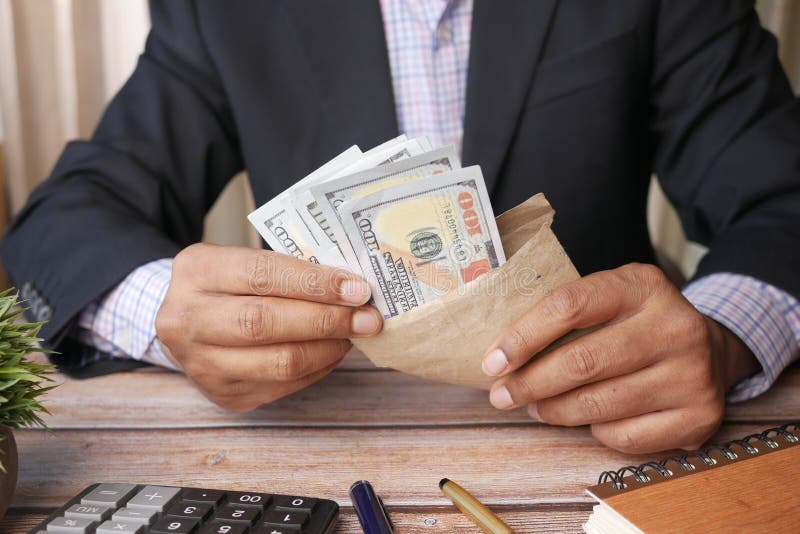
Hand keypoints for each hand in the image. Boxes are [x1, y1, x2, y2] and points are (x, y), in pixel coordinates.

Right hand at [155, 243, 382, 410]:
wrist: (186, 322)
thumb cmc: (231, 285)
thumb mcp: (245, 260)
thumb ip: (291, 270)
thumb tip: (352, 289)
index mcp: (197, 270)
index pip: (261, 275)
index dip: (314, 283)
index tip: (356, 288)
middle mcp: (188, 319)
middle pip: (264, 323)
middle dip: (325, 320)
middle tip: (367, 318)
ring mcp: (201, 363)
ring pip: (277, 362)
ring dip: (327, 348)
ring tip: (354, 334)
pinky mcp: (223, 394)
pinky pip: (283, 385)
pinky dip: (318, 367)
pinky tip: (332, 350)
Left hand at [482, 263, 758, 452]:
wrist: (712, 350)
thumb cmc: (637, 325)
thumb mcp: (610, 298)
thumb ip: (564, 314)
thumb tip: (499, 354)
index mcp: (643, 286)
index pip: (570, 306)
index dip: (523, 337)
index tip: (492, 362)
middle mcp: (675, 326)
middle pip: (582, 361)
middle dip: (530, 383)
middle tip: (502, 394)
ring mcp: (693, 374)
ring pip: (599, 404)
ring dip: (554, 410)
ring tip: (535, 406)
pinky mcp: (700, 416)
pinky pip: (624, 436)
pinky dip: (596, 431)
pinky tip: (589, 418)